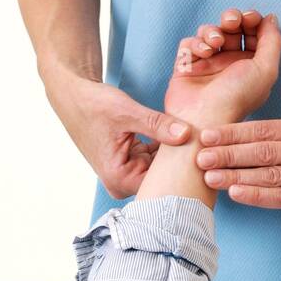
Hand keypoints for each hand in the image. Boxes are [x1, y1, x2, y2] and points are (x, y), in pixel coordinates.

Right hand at [43, 71, 200, 200]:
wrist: (74, 96)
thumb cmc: (94, 104)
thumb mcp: (128, 113)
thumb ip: (158, 125)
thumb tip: (187, 135)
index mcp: (119, 179)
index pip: (162, 184)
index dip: (185, 170)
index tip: (206, 158)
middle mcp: (122, 182)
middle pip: (163, 177)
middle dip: (182, 161)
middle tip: (205, 145)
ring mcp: (127, 173)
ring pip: (162, 167)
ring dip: (176, 153)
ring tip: (198, 139)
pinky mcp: (132, 162)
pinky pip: (156, 158)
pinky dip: (166, 146)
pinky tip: (183, 135)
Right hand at [163, 9, 280, 127]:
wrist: (203, 117)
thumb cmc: (237, 98)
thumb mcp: (266, 69)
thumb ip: (272, 41)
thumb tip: (271, 17)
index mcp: (252, 64)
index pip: (253, 32)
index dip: (252, 19)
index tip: (250, 17)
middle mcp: (230, 63)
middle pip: (231, 27)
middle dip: (232, 18)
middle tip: (232, 21)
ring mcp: (208, 64)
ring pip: (209, 31)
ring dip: (213, 30)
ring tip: (216, 42)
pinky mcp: (187, 66)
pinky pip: (190, 42)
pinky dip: (196, 42)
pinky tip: (203, 53)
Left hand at [194, 118, 280, 235]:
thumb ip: (280, 144)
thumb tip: (230, 144)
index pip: (265, 129)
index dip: (234, 132)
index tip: (206, 135)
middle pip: (265, 149)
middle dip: (229, 153)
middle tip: (201, 156)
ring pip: (271, 173)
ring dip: (237, 174)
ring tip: (210, 177)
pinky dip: (257, 195)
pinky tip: (235, 193)